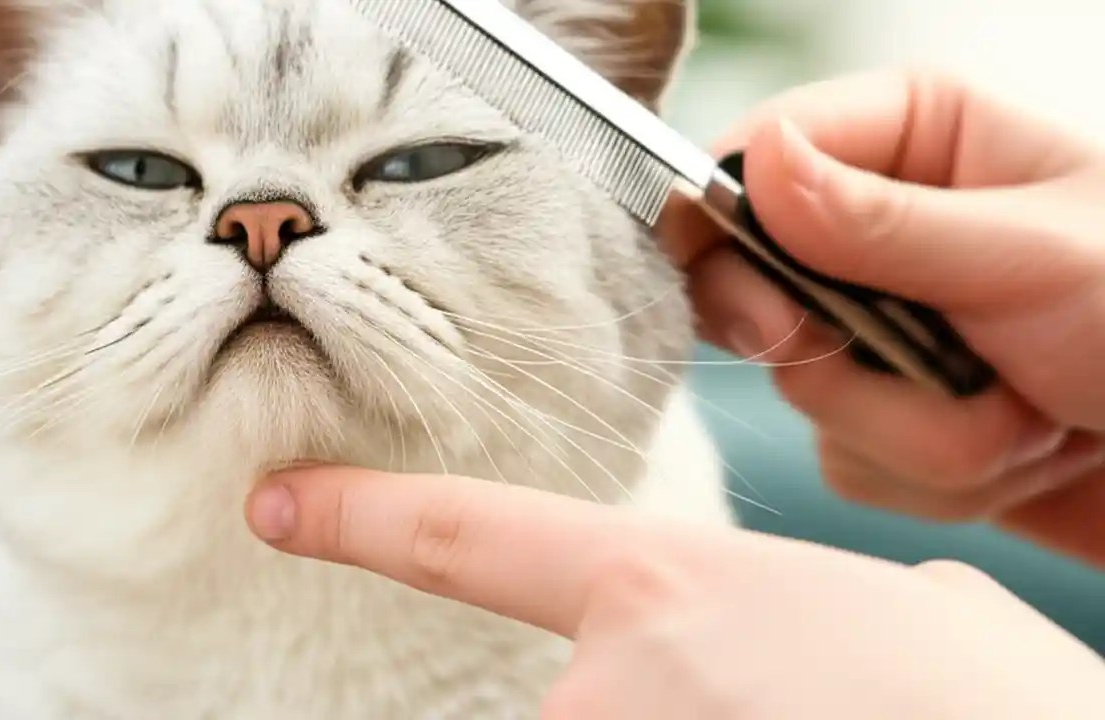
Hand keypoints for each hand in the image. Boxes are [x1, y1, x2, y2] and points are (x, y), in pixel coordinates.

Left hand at [247, 467, 1104, 718]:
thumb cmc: (984, 701)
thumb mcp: (895, 609)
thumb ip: (797, 617)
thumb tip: (800, 641)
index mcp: (663, 592)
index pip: (464, 537)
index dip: (358, 518)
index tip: (277, 504)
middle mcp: (606, 689)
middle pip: (560, 707)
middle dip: (651, 713)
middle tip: (772, 699)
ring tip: (797, 716)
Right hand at [667, 70, 1104, 562]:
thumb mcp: (1030, 256)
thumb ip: (879, 222)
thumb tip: (758, 164)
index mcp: (912, 141)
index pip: (754, 161)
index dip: (723, 233)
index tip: (756, 314)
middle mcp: (879, 230)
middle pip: (754, 293)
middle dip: (846, 360)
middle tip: (907, 359)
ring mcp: (882, 329)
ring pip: (808, 398)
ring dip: (926, 432)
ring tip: (1034, 416)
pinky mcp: (893, 416)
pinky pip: (851, 464)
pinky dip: (940, 478)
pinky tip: (1026, 453)